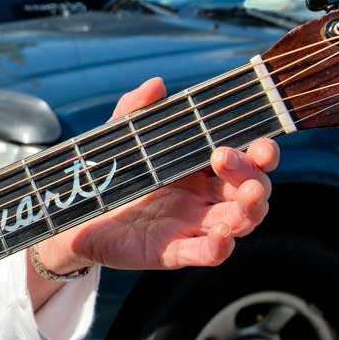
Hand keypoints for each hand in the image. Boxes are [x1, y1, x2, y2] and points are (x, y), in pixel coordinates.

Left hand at [31, 77, 277, 277]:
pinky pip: (205, 254)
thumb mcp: (121, 138)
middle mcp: (205, 198)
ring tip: (248, 197)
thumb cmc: (111, 174)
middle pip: (250, 190)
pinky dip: (218, 248)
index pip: (246, 160)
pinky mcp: (173, 252)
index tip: (262, 146)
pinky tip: (223, 238)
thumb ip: (136, 110)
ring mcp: (192, 225)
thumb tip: (156, 84)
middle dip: (254, 177)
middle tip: (230, 161)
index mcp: (201, 169)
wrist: (76, 215)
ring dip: (250, 211)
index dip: (261, 154)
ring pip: (238, 222)